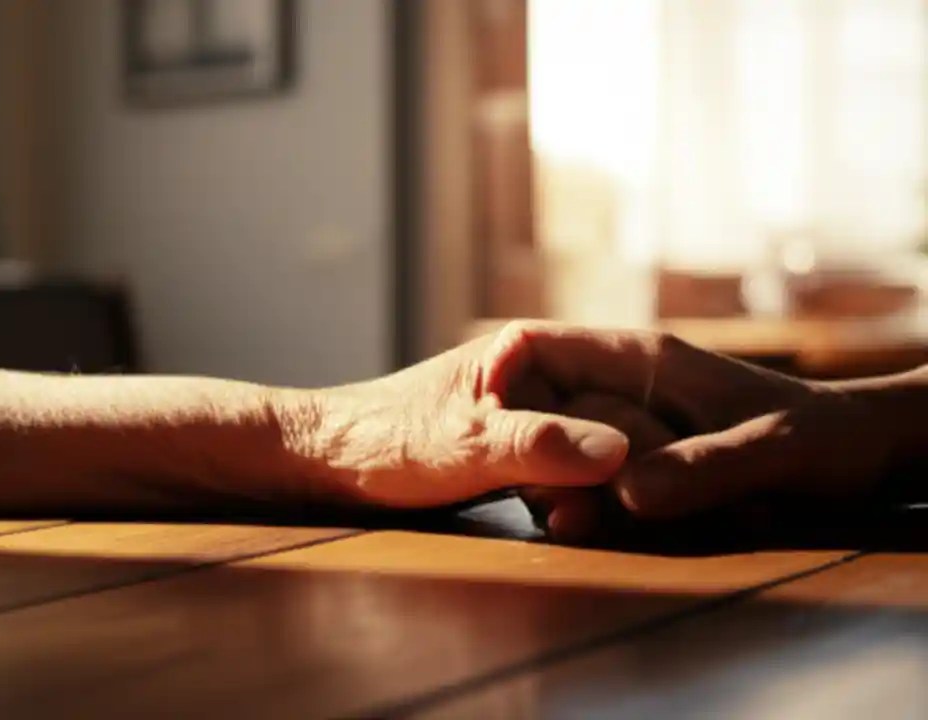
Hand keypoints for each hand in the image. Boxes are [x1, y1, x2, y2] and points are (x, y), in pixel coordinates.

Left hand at [294, 330, 628, 507]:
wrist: (324, 462)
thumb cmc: (381, 441)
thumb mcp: (460, 446)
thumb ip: (537, 446)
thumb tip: (621, 454)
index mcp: (536, 350)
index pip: (632, 387)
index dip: (648, 438)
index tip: (651, 488)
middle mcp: (546, 377)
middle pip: (626, 425)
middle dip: (621, 475)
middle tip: (595, 514)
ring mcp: (538, 418)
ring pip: (603, 460)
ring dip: (600, 498)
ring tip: (570, 524)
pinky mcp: (524, 459)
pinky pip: (574, 483)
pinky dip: (576, 507)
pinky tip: (563, 529)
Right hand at [491, 322, 910, 539]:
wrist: (867, 452)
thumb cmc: (828, 438)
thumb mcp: (775, 450)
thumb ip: (702, 467)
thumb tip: (630, 492)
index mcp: (643, 360)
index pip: (538, 345)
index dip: (499, 377)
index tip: (484, 425)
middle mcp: (628, 388)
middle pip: (544, 407)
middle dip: (532, 453)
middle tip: (545, 501)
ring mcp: (631, 426)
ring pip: (563, 451)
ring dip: (560, 488)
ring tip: (570, 524)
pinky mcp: (644, 466)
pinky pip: (594, 483)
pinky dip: (589, 507)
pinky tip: (594, 529)